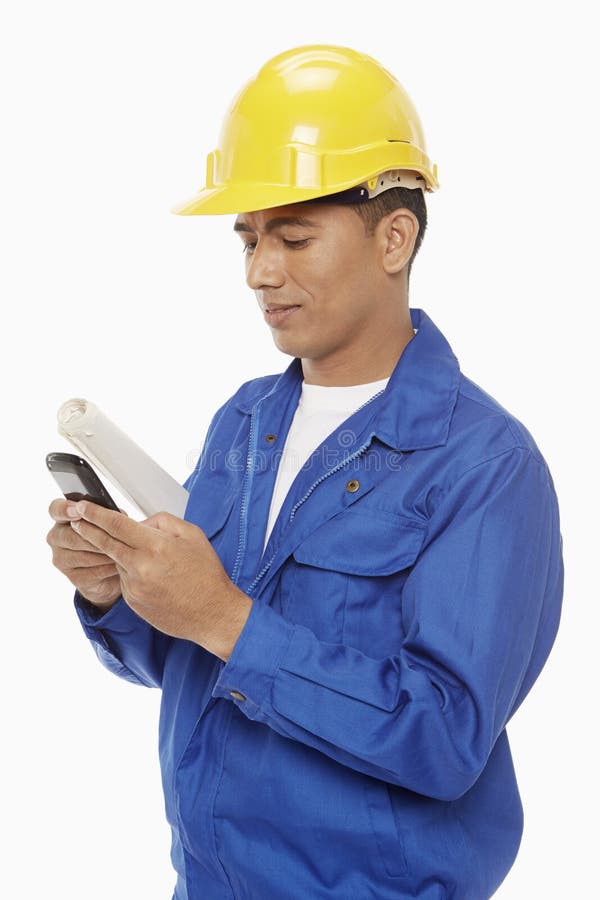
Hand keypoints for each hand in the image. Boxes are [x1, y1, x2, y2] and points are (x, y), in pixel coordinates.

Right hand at [47, 499, 123, 609]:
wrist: (113, 568)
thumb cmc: (109, 538)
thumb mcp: (109, 521)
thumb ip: (107, 514)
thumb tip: (115, 513)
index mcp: (64, 517)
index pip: (56, 509)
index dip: (65, 510)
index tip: (78, 510)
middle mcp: (57, 537)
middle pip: (70, 537)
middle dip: (96, 537)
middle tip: (115, 537)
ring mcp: (62, 559)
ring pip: (82, 556)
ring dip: (104, 554)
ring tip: (123, 551)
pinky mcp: (73, 577)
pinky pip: (91, 572)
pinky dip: (108, 568)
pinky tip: (119, 565)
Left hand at [66, 501, 252, 659]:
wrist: (212, 612)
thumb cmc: (206, 574)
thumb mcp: (192, 535)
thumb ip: (162, 522)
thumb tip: (140, 522)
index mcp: (156, 546)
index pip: (117, 525)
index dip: (96, 514)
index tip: (82, 507)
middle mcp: (140, 567)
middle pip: (105, 543)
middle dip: (88, 530)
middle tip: (76, 521)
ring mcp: (134, 587)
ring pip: (118, 562)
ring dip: (122, 555)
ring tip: (152, 561)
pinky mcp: (133, 602)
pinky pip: (125, 580)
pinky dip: (132, 574)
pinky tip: (154, 579)